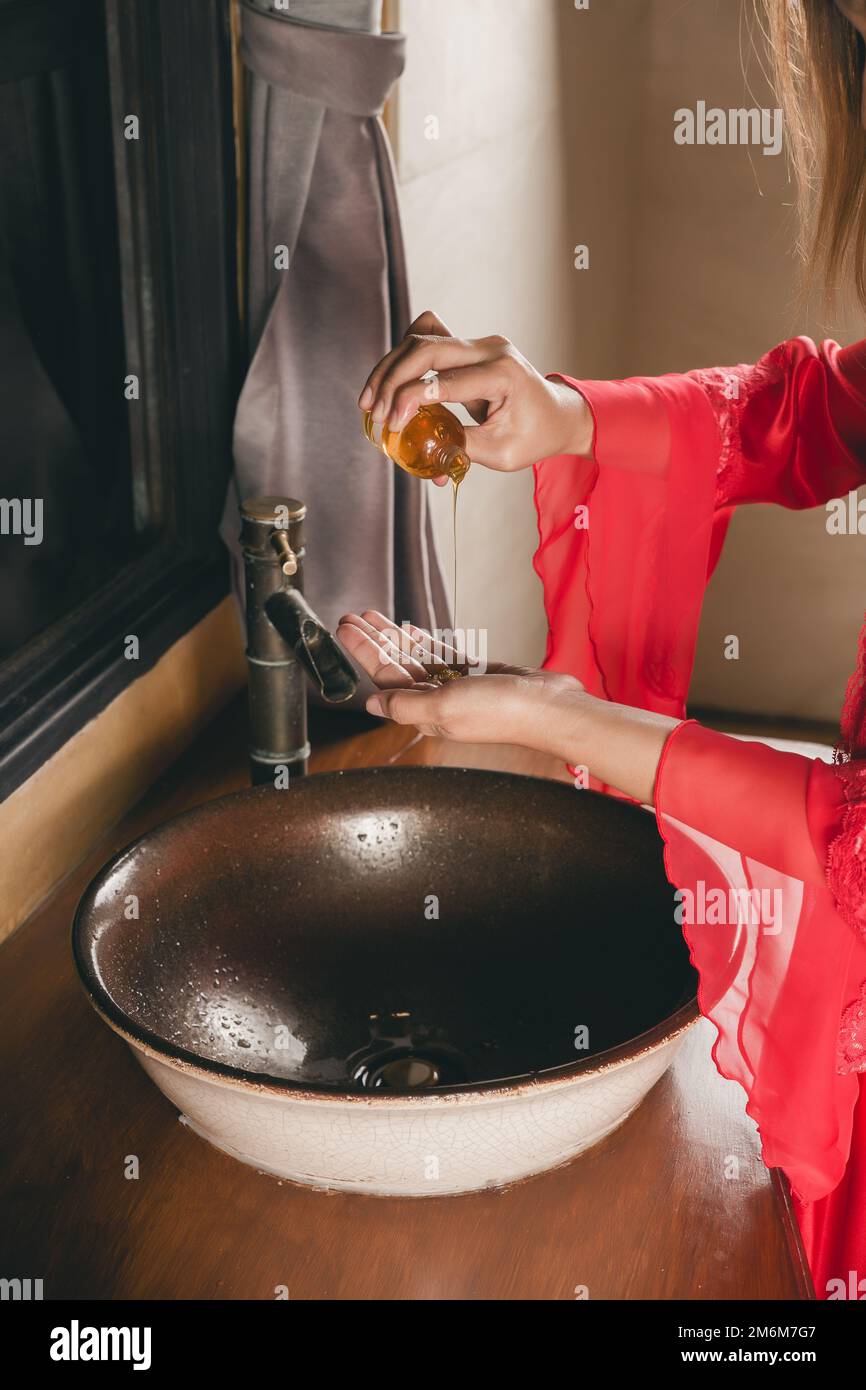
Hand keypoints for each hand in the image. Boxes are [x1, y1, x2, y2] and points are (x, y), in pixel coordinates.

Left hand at [337, 610, 679, 803]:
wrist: (549, 707)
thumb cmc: (502, 711)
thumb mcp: (445, 707)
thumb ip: (406, 704)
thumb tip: (371, 704)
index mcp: (425, 712)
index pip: (383, 679)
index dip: (362, 652)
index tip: (345, 629)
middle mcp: (436, 700)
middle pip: (394, 666)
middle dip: (371, 641)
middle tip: (350, 616)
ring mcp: (456, 687)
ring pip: (414, 658)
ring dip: (392, 636)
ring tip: (371, 616)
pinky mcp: (475, 674)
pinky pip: (440, 655)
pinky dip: (423, 642)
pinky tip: (409, 630)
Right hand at [357, 310, 593, 482]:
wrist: (558, 415)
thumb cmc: (535, 437)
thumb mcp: (501, 454)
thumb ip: (461, 447)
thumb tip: (421, 454)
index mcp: (503, 374)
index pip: (444, 380)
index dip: (410, 399)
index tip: (391, 425)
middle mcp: (490, 348)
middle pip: (426, 347)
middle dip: (392, 379)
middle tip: (373, 411)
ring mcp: (479, 342)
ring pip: (421, 338)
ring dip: (391, 368)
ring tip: (370, 401)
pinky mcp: (469, 346)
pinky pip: (429, 338)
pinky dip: (405, 357)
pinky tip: (389, 381)